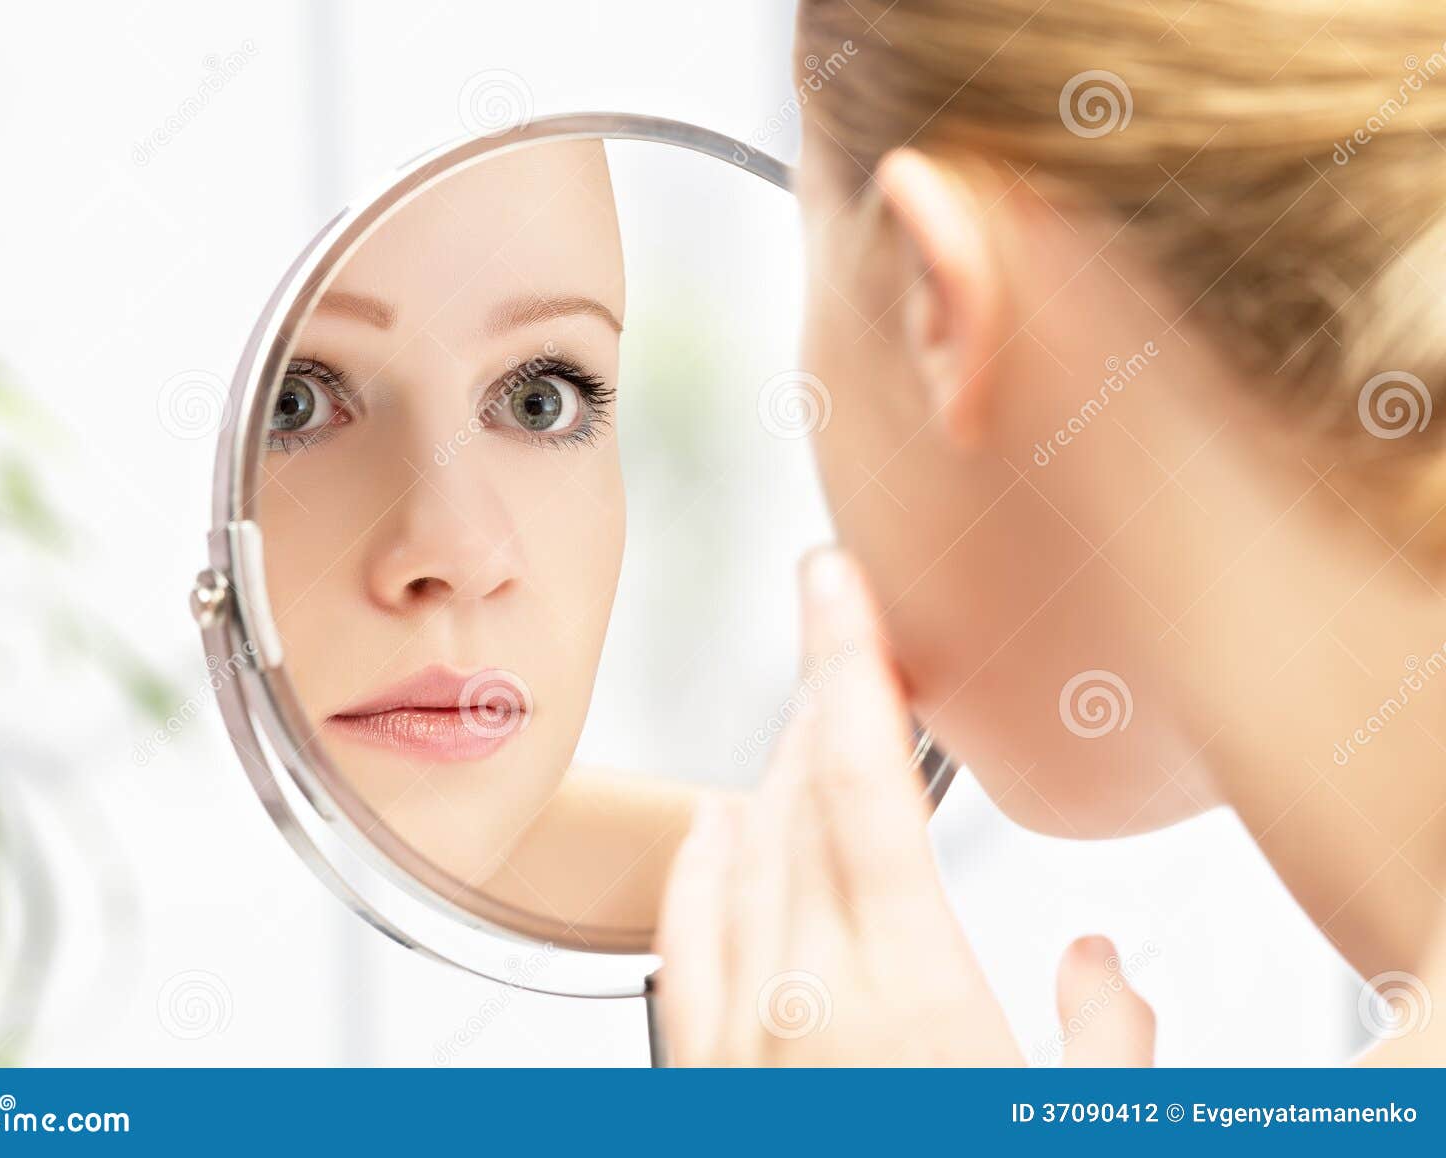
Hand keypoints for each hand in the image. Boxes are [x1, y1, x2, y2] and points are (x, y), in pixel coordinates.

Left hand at [654, 547, 1153, 1065]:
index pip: (864, 781)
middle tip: (854, 661)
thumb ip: (1105, 1035)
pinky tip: (711, 825)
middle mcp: (807, 997)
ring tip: (808, 726)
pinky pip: (682, 931)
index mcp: (911, 997)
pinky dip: (700, 858)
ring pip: (744, 852)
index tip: (833, 580)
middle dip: (827, 709)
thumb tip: (1100, 966)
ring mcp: (739, 1031)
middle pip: (801, 799)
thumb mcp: (1076, 1125)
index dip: (846, 661)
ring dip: (778, 773)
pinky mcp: (700, 1070)